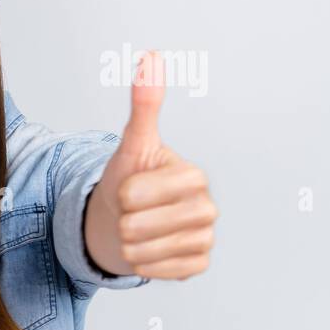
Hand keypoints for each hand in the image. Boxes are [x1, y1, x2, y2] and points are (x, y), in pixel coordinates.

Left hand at [84, 50, 217, 279]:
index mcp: (193, 176)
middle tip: (132, 210)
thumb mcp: (132, 144)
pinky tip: (148, 248)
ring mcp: (205, 239)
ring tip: (137, 228)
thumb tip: (150, 57)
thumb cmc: (130, 180)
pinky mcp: (197, 266)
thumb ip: (144, 104)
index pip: (136, 194)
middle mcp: (207, 208)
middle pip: (137, 227)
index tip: (130, 187)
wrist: (129, 219)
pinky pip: (154, 272)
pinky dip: (141, 263)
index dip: (124, 193)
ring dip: (127, 244)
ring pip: (141, 253)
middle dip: (123, 219)